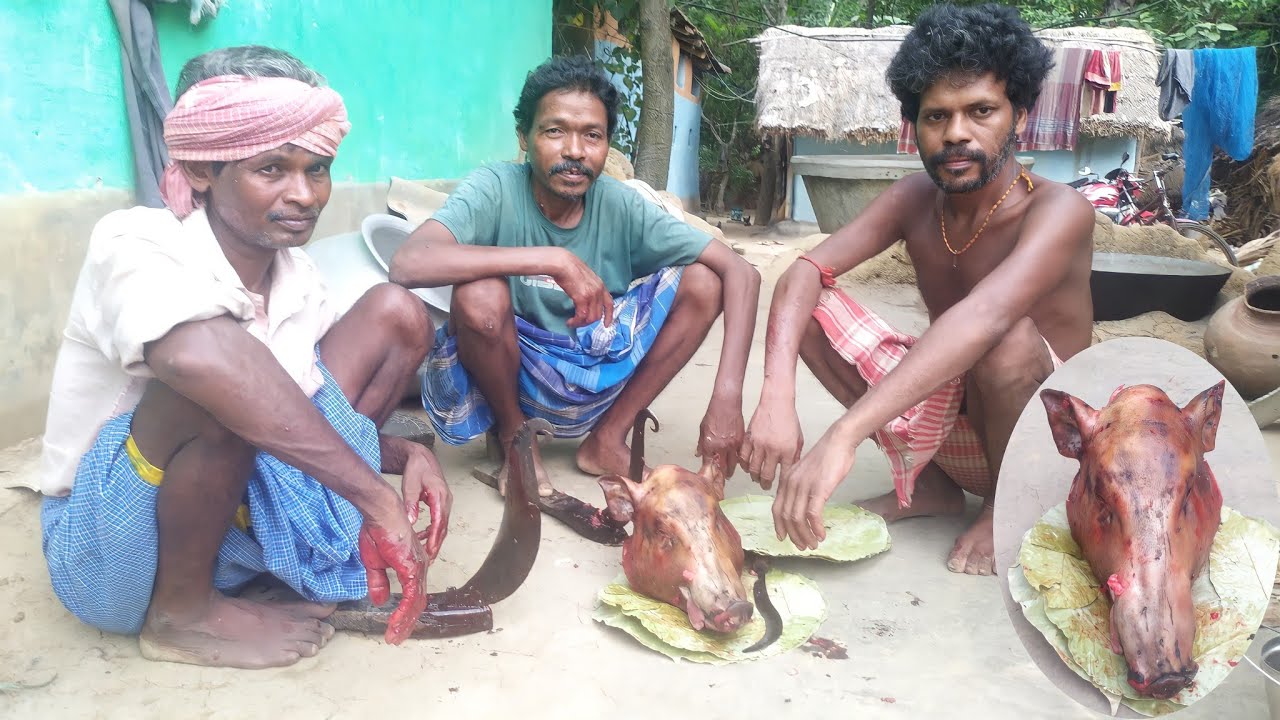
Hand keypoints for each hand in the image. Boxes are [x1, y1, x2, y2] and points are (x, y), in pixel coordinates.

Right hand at [358, 494, 427, 644]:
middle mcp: (419, 568)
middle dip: (407, 623)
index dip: (405, 614)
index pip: (413, 596)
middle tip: (396, 638)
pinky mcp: (412, 568)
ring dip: (405, 622)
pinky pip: (411, 596)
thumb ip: (378, 583)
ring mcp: (418, 568)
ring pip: (416, 603)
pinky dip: (404, 612)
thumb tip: (380, 601)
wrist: (380, 513)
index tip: (394, 628)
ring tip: (395, 636)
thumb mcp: (374, 563)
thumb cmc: (378, 531)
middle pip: (418, 602)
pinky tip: (396, 623)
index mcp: (412, 566)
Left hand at [401, 448, 451, 559]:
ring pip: (442, 525)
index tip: (430, 550)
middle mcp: (446, 499)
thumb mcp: (410, 484)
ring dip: (435, 539)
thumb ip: (410, 503)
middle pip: (444, 526)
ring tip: (426, 553)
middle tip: (429, 559)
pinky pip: (439, 520)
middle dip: (437, 543)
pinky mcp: (441, 503)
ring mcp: (446, 501)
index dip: (435, 537)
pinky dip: (433, 531)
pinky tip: (423, 537)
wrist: (421, 456)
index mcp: (440, 495)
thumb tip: (411, 522)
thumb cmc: (416, 468)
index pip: (439, 521)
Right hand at [550, 250, 613, 329]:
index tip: (606, 324)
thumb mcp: (585, 278)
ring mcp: (591, 295)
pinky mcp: (582, 298)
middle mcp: (599, 291)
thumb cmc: (570, 268)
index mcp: (601, 286)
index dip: (609, 316)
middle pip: (598, 314)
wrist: (563, 264)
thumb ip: (589, 288)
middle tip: (579, 322)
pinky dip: (576, 321)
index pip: (609, 304)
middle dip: (588, 322)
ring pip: (590, 318)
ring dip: (581, 323)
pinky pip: (581, 316)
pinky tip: (570, 321)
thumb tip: (585, 299)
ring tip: (573, 323)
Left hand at [696, 397, 744, 479]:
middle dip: (722, 473)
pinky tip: (737, 461)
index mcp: (709, 445)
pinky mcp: (741, 441)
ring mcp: (732, 445)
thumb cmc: (713, 414)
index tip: (710, 474)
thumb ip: (701, 443)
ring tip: (730, 472)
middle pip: (722, 466)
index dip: (709, 469)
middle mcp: (721, 447)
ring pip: (733, 462)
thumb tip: (698, 453)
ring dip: (731, 469)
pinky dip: (739, 459)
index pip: (708, 462)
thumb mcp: (702, 429)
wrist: (726, 404)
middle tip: (723, 477)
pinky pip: (740, 454)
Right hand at [738, 397, 803, 489]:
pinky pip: (743, 457)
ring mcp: (759, 445)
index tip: (778, 487)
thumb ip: (795, 455)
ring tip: (756, 478)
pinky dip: (744, 464)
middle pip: (766, 475)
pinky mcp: (749, 439)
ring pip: (753, 469)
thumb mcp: (798, 438)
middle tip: (765, 486)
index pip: (783, 474)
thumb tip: (790, 470)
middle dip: (765, 483)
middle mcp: (773, 450)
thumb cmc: (789, 419)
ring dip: (754, 476)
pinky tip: (747, 466)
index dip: (780, 483)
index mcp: (788, 451)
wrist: (776, 402)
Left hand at [772, 431, 857, 550]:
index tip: (784, 538)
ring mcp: (804, 486)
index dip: (779, 526)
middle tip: (802, 546)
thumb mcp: (807, 472)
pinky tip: (822, 535)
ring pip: (798, 518)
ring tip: (813, 544)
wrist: (838, 441)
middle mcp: (791, 484)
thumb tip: (802, 504)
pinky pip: (813, 515)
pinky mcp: (819, 489)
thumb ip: (800, 486)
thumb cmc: (827, 456)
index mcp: (787, 480)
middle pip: (786, 517)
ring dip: (805, 535)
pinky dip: (816, 528)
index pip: (777, 508)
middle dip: (793, 535)